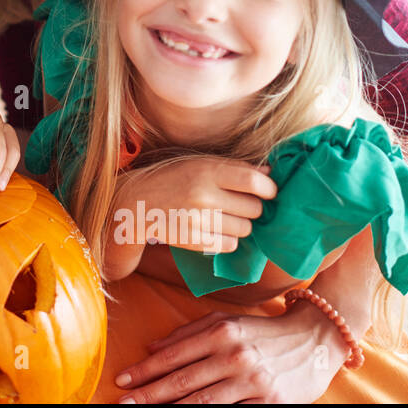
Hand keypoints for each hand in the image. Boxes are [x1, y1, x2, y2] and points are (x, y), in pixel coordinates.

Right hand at [114, 156, 276, 254]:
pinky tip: (214, 228)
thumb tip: (271, 173)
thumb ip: (234, 168)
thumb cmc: (173, 178)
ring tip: (224, 216)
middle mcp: (204, 196)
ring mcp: (199, 221)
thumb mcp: (199, 163)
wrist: (137, 202)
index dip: (270, 188)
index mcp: (207, 171)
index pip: (254, 181)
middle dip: (253, 206)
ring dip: (241, 223)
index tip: (269, 191)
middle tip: (239, 202)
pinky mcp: (195, 241)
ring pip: (246, 228)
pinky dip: (228, 238)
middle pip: (255, 208)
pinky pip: (231, 244)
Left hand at [114, 303, 348, 403]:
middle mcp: (235, 356)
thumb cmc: (263, 331)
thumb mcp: (226, 320)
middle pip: (183, 382)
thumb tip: (151, 346)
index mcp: (221, 332)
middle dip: (149, 396)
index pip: (174, 356)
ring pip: (204, 403)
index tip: (122, 381)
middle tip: (123, 405)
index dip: (144, 371)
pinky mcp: (272, 404)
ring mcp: (254, 382)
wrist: (316, 338)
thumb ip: (188, 332)